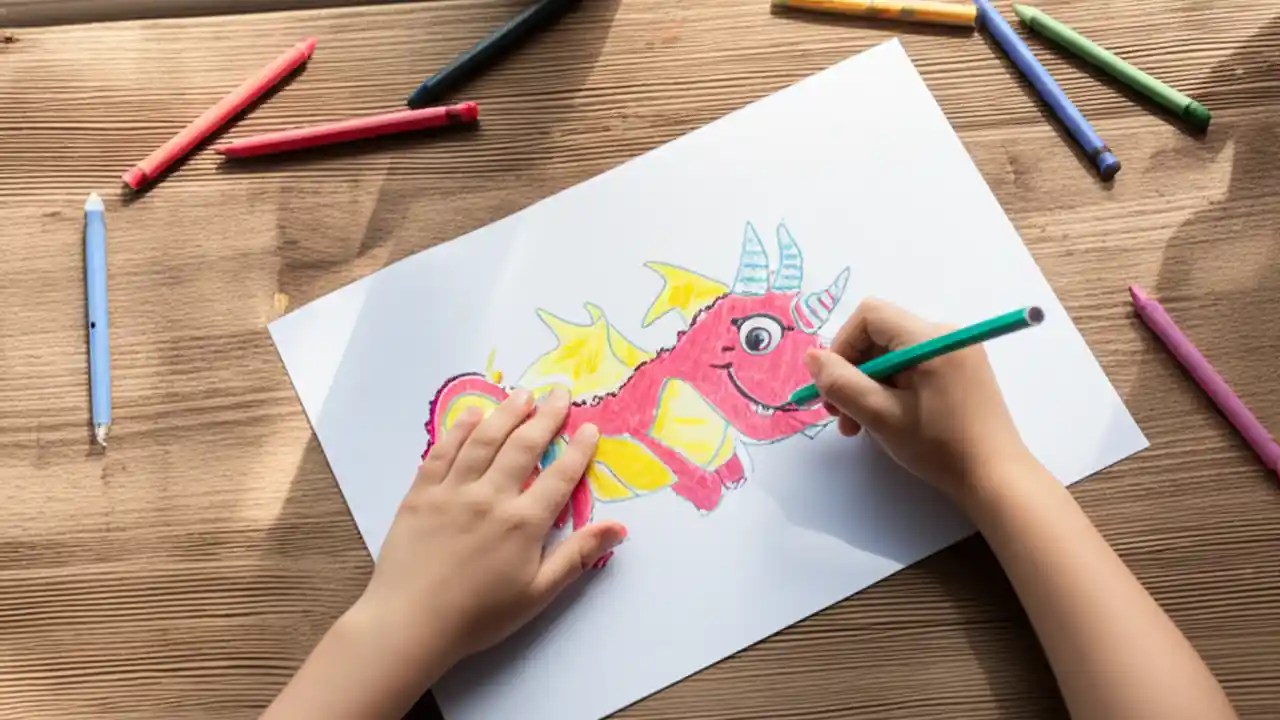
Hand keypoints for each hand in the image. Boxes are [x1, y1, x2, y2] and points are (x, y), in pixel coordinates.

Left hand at [359, 387, 625, 669]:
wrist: (410, 624)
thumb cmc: (479, 616)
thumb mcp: (538, 594)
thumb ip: (577, 556)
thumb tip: (618, 528)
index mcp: (523, 523)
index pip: (559, 476)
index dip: (578, 450)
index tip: (590, 427)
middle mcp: (490, 497)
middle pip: (523, 447)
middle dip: (545, 416)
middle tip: (560, 393)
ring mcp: (452, 492)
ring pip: (484, 440)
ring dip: (506, 413)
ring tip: (522, 394)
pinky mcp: (420, 494)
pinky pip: (442, 452)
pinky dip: (459, 430)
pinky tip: (471, 415)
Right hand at [803, 299, 1033, 504]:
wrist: (996, 478)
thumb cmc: (940, 447)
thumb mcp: (882, 417)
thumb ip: (841, 384)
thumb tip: (812, 357)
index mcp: (930, 338)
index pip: (870, 316)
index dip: (842, 345)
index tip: (831, 384)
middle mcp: (946, 335)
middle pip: (880, 335)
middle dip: (852, 372)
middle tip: (839, 414)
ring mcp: (956, 352)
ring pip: (893, 355)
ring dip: (868, 386)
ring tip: (857, 426)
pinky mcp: (960, 371)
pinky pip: (912, 367)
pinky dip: (891, 389)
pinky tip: (884, 420)